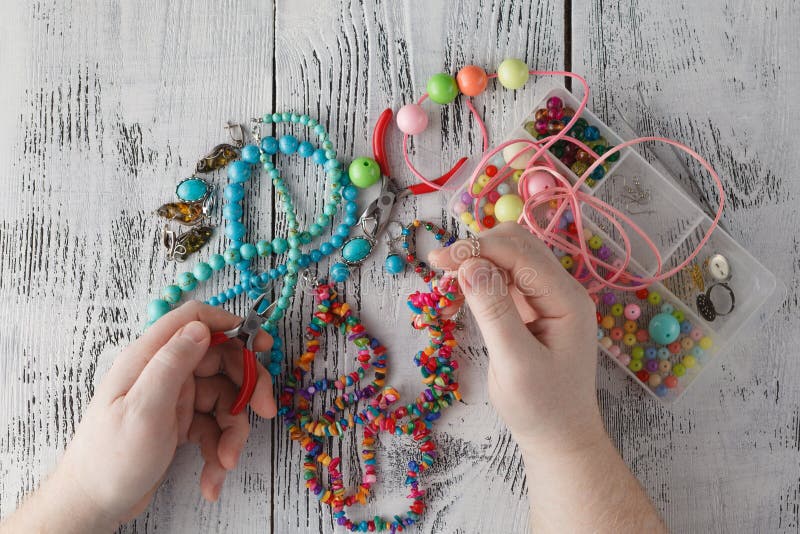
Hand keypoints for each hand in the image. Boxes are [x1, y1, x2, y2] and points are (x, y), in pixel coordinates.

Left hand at [14, 301, 276, 531]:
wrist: (93, 504)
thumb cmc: (110, 458)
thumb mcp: (143, 409)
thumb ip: (172, 363)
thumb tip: (201, 327)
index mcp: (150, 358)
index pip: (193, 320)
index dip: (230, 325)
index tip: (260, 345)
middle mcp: (164, 373)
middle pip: (220, 362)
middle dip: (247, 387)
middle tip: (265, 409)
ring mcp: (173, 398)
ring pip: (223, 399)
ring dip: (232, 432)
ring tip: (225, 462)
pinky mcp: (179, 423)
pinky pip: (213, 427)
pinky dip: (218, 450)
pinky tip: (212, 477)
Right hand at [429, 222, 603, 455]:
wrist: (559, 437)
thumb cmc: (541, 407)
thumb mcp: (515, 362)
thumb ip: (494, 312)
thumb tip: (469, 266)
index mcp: (566, 299)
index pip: (520, 253)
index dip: (478, 249)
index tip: (438, 261)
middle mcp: (560, 291)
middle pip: (516, 246)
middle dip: (475, 250)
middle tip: (438, 269)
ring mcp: (546, 298)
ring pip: (508, 259)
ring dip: (475, 263)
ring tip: (445, 288)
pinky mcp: (531, 309)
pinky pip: (503, 280)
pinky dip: (478, 281)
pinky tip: (457, 298)